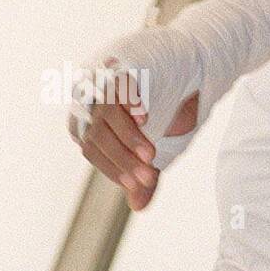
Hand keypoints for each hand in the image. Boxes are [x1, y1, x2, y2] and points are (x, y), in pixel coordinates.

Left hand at [69, 66, 197, 210]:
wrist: (181, 66)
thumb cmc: (161, 108)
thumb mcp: (153, 146)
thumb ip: (143, 172)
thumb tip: (138, 206)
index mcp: (89, 120)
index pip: (92, 151)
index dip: (115, 170)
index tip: (139, 185)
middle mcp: (89, 100)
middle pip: (97, 135)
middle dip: (124, 159)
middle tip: (149, 177)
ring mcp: (103, 80)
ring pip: (106, 114)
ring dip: (129, 138)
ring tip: (152, 155)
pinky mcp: (121, 64)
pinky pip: (119, 84)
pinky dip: (130, 103)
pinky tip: (145, 119)